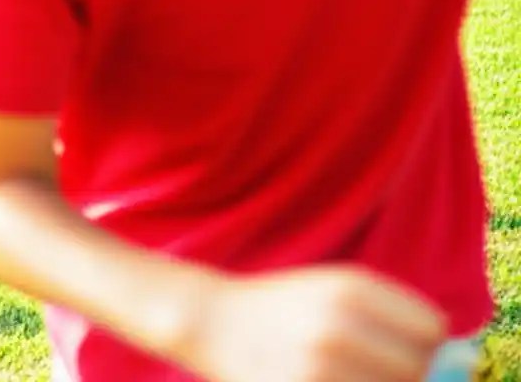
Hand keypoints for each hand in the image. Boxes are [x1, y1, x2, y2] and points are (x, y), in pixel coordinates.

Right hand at [182, 266, 446, 381]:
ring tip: (342, 373)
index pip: (430, 327)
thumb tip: (450, 356)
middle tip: (368, 366)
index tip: (402, 347)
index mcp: (350, 287)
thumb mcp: (333, 288)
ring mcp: (319, 364)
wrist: (210, 319)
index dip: (423, 343)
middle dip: (404, 372)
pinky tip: (325, 380)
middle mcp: (338, 323)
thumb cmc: (280, 306)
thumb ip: (392, 314)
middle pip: (415, 366)